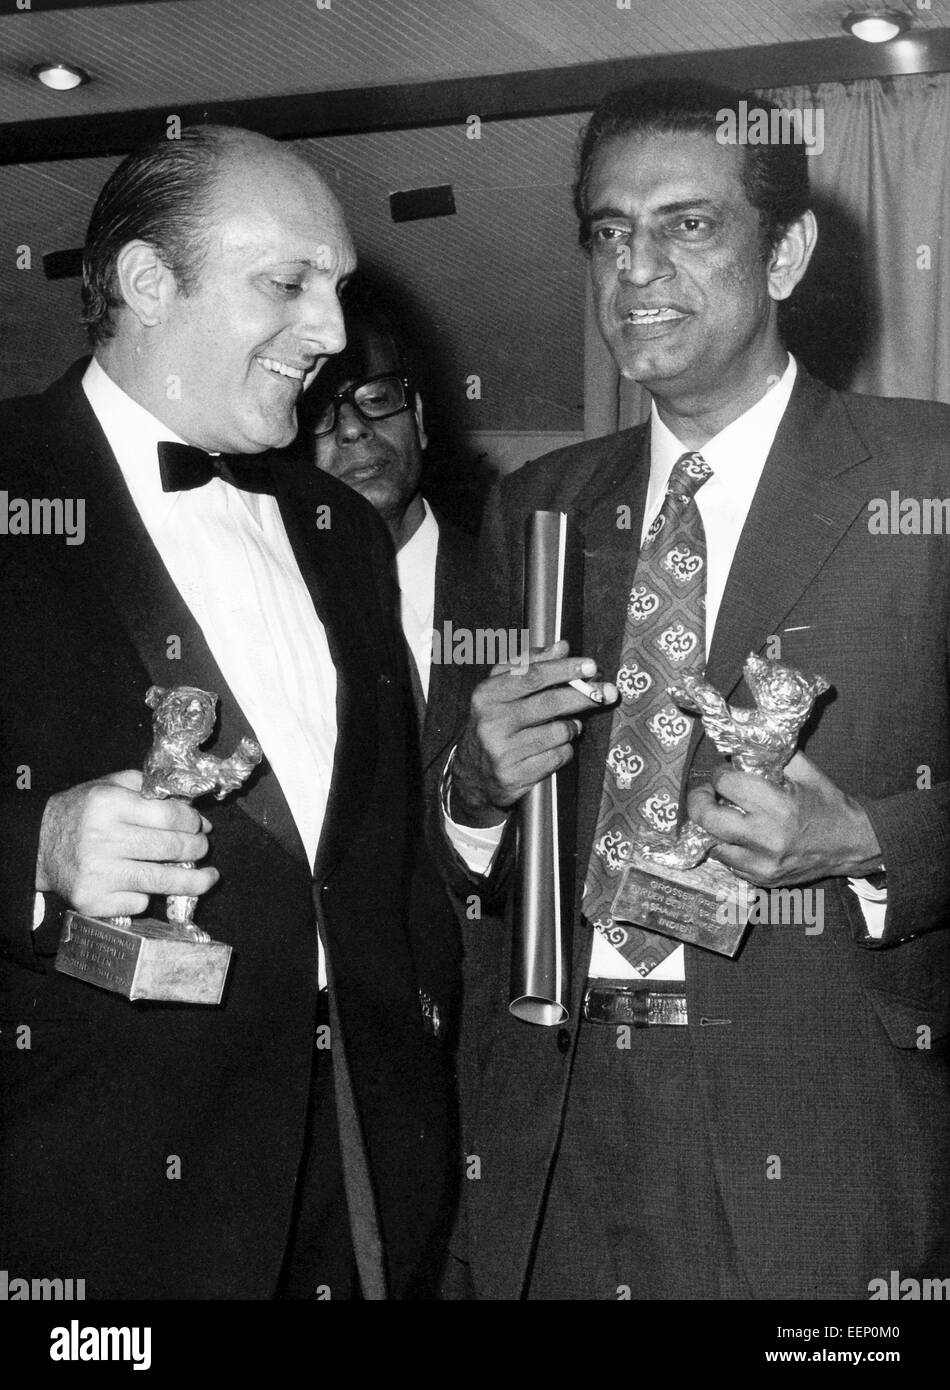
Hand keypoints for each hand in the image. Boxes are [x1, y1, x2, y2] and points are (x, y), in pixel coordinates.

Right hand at [35, 771, 216, 918]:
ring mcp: (98, 873)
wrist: (38, 845)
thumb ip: (148, 788)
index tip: (199, 826)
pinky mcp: (93, 900)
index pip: (169, 816)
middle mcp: (103, 838)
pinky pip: (138, 902)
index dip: (192, 822)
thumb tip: (192, 810)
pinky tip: (149, 888)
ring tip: (209, 878)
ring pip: (161, 880)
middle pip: (171, 847)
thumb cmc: (81, 813)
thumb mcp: (109, 785)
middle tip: (203, 848)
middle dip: (197, 848)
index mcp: (108, 804)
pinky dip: (149, 896)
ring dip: (193, 880)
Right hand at [450, 639, 617, 826]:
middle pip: (551, 703)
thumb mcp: (501, 690)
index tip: (591, 665)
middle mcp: (492, 722)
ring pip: (559, 732)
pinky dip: (565, 750)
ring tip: (567, 726)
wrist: (472, 773)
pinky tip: (555, 747)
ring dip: (572, 728)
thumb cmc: (494, 723)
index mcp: (487, 695)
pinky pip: (558, 757)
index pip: (532, 676)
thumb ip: (530, 665)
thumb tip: (561, 647)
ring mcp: (503, 751)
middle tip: (607, 692)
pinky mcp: (516, 776)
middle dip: (585, 696)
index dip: (565, 669)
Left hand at [687, 751, 881, 887]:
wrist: (853, 844)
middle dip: (700, 800)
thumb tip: (740, 745)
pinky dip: (726, 847)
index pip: (726, 784)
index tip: (725, 773)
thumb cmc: (828, 804)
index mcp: (778, 807)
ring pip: (712, 844)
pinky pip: (727, 863)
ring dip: (710, 827)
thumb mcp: (805, 772)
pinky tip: (737, 836)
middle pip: (707, 818)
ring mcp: (763, 864)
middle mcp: (766, 838)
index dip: (720, 774)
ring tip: (721, 815)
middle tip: (706, 793)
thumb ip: (773, 756)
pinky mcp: (763, 880)